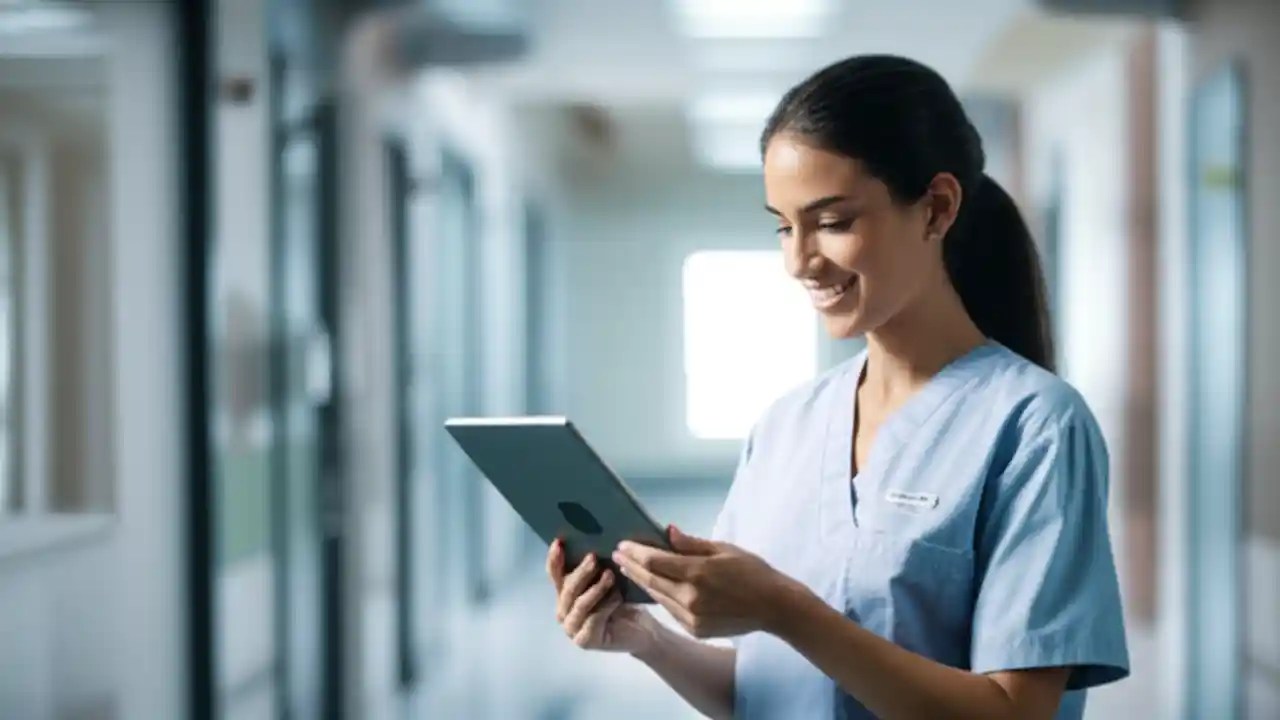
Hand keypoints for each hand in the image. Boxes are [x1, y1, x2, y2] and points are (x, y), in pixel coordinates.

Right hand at [547, 538, 659, 653]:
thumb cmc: (622, 602)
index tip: (559, 542)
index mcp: (565, 594)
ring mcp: (572, 628)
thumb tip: (593, 544)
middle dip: (580, 572)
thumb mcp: (607, 581)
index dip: (554, 559)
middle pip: (567, 589)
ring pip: (580, 604)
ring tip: (610, 575)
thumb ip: (596, 568)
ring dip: (596, 588)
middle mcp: (563, 611)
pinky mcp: (584, 640)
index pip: (554, 575)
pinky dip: (606, 605)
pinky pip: (594, 619)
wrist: (641, 630)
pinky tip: (618, 596)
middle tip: (593, 558)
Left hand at [613, 526, 798, 638]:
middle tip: (617, 555)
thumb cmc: (752, 571)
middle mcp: (691, 597)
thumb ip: (692, 543)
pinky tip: (651, 586)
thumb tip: (666, 530)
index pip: (655, 561)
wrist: (774, 607)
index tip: (622, 545)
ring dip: (641, 581)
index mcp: (698, 573)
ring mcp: (692, 617)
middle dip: (631, 566)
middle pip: (651, 579)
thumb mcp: (724, 549)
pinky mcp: (695, 628)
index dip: (636, 552)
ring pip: (658, 596)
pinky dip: (659, 595)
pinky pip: (670, 610)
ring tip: (629, 569)